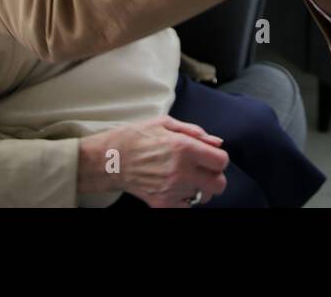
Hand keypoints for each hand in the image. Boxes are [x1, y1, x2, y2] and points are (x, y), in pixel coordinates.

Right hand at [83, 116, 227, 206]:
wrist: (110, 160)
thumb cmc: (135, 137)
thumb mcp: (164, 123)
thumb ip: (194, 132)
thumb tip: (216, 142)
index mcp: (184, 147)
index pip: (221, 161)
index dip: (218, 158)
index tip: (210, 157)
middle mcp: (181, 171)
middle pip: (219, 184)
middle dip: (215, 177)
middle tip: (203, 170)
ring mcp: (172, 190)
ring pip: (203, 197)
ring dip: (200, 189)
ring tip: (187, 178)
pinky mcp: (162, 204)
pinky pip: (186, 207)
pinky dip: (185, 200)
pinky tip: (176, 188)